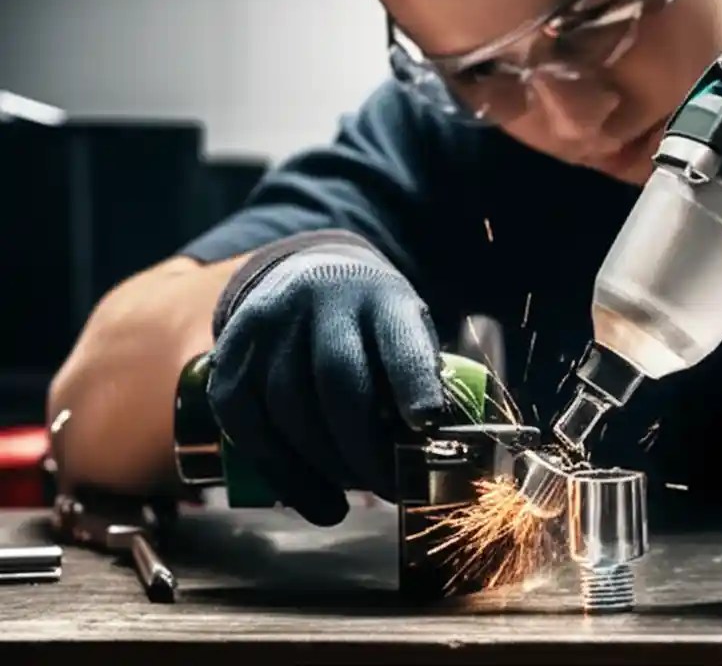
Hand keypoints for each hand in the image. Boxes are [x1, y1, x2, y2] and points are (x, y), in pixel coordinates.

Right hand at [206, 230, 446, 524]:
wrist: (309, 276)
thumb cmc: (374, 324)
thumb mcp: (407, 331)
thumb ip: (420, 379)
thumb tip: (436, 452)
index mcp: (382, 297)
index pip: (397, 338)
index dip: (412, 381)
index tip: (427, 424)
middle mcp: (321, 302)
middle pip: (337, 379)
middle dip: (363, 446)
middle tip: (388, 486)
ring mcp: (270, 322)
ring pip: (287, 405)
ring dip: (320, 466)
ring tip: (349, 500)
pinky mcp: (230, 350)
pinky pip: (243, 419)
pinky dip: (277, 467)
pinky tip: (308, 496)